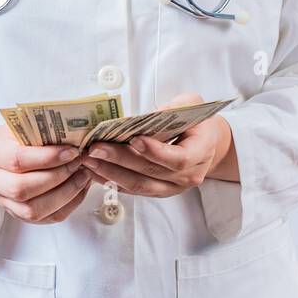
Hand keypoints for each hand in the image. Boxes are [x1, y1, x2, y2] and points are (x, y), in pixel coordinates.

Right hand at [0, 126, 93, 223]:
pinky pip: (48, 218)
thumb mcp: (22, 127)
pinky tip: (80, 188)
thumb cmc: (14, 139)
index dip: (47, 158)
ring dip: (65, 194)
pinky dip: (70, 204)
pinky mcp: (22, 215)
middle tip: (78, 162)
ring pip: (34, 210)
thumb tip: (74, 136)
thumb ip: (41, 132)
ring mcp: (7, 202)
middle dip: (58, 176)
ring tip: (83, 176)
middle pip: (23, 189)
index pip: (17, 160)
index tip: (71, 151)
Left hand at [79, 92, 232, 197]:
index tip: (133, 139)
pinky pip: (133, 190)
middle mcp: (187, 177)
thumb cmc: (197, 122)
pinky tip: (95, 170)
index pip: (177, 159)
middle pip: (151, 173)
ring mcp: (171, 188)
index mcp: (200, 153)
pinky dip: (112, 180)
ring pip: (139, 186)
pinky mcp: (157, 192)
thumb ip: (173, 108)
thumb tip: (143, 117)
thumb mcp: (192, 106)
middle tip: (96, 148)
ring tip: (90, 159)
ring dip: (111, 173)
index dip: (155, 151)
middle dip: (121, 160)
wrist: (207, 144)